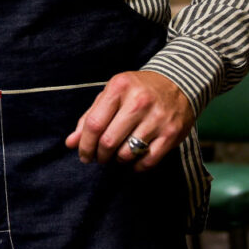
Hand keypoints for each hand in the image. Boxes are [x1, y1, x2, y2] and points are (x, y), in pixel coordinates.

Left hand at [64, 70, 194, 169]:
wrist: (178, 82)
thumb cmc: (137, 90)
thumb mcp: (111, 94)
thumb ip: (90, 117)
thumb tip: (71, 143)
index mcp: (119, 88)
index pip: (94, 124)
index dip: (85, 145)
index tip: (84, 155)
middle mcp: (139, 102)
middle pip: (108, 141)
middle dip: (100, 155)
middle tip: (101, 157)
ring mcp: (157, 118)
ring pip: (127, 153)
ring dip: (118, 159)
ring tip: (118, 154)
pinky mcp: (172, 133)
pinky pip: (148, 160)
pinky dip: (137, 166)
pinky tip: (134, 159)